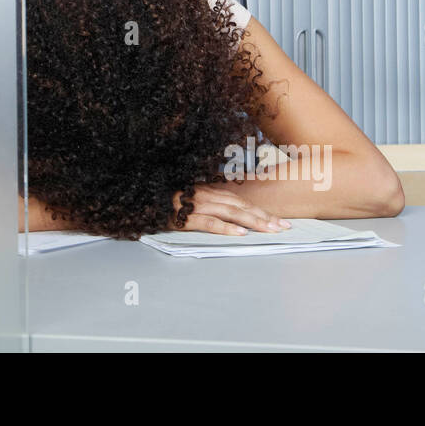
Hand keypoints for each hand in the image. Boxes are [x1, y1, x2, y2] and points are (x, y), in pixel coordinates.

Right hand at [173, 184, 291, 235]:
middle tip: (284, 227)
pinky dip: (225, 228)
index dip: (262, 211)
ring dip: (252, 222)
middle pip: (241, 207)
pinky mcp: (184, 217)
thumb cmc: (166, 201)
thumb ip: (211, 202)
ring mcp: (195, 205)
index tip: (279, 221)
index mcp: (210, 191)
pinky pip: (209, 223)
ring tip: (269, 230)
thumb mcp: (191, 198)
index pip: (242, 202)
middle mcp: (206, 195)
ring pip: (231, 213)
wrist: (141, 199)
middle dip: (265, 217)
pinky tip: (239, 234)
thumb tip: (232, 214)